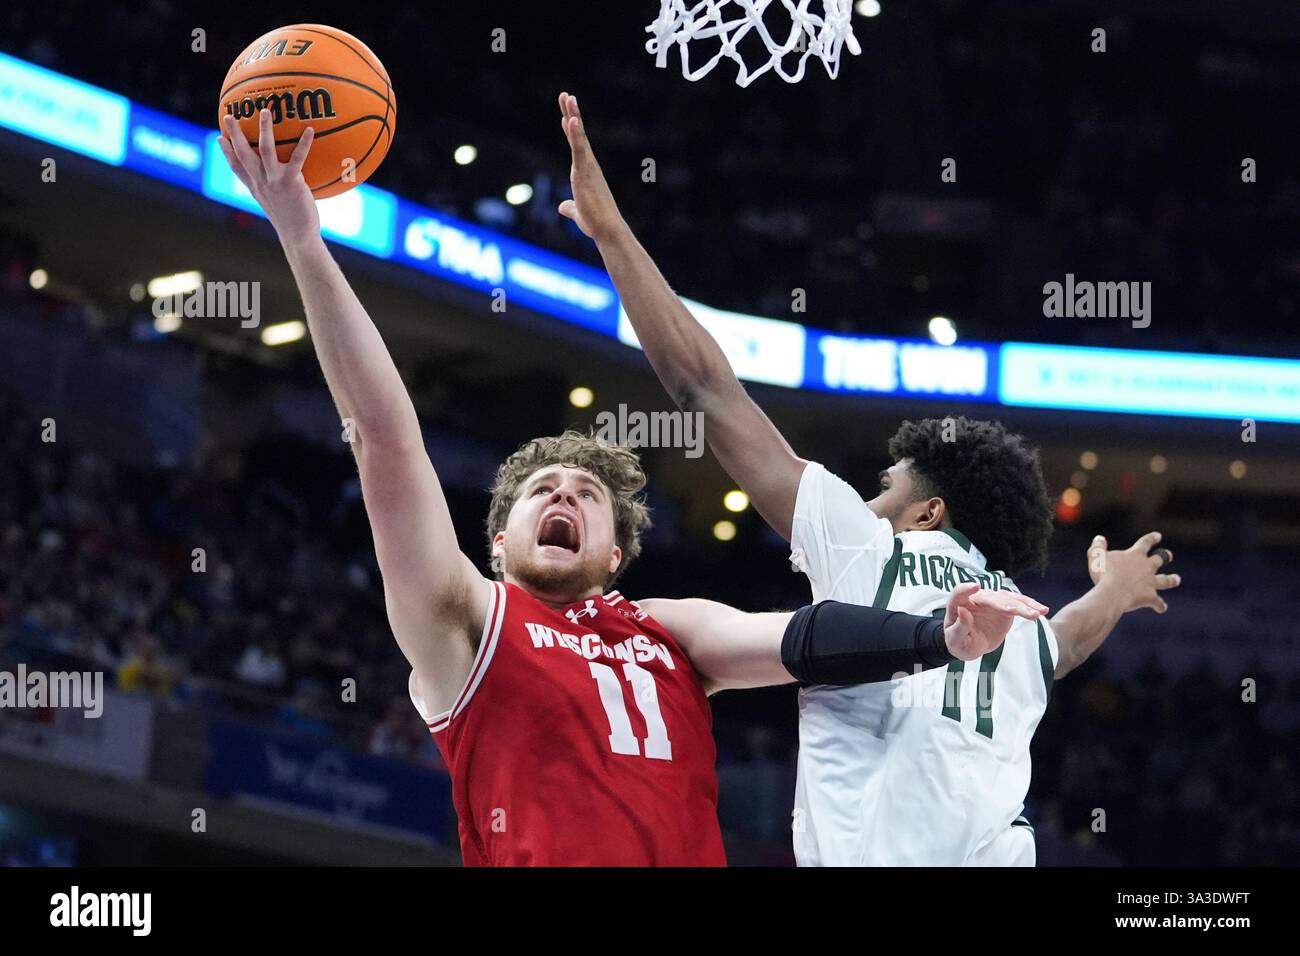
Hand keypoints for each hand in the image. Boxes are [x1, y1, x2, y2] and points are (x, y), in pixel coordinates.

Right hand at [218, 110, 319, 244]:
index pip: (236, 168)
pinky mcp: (291, 183)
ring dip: (264, 130)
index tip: (219, 136)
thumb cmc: (292, 220)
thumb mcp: (278, 204)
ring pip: (265, 150)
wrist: (298, 236)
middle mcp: (261, 182)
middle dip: (235, 134)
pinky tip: (309, 130)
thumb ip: (275, 190)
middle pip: (243, 154)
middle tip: (229, 115)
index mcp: (256, 188)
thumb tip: (284, 180)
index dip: (226, 152)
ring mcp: (274, 182)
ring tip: (265, 111)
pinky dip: (304, 144)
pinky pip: (297, 159)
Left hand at [557, 92, 626, 242]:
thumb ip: (570, 207)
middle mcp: (588, 165)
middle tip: (566, 95)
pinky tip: (570, 119)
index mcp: (586, 171)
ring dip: (573, 115)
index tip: (566, 114)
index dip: (571, 129)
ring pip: (578, 136)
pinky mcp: (583, 172)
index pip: (577, 145)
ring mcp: (587, 166)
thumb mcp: (578, 213)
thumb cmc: (595, 222)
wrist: (607, 229)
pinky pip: (578, 148)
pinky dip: (575, 133)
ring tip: (568, 97)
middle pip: (577, 134)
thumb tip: (563, 207)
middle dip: (571, 113)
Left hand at [944, 583, 1048, 660]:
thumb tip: (964, 611)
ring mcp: (993, 601)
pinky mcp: (1006, 606)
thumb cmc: (958, 641)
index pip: (960, 592)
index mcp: (958, 603)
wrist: (970, 644)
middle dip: (1003, 603)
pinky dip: (1030, 606)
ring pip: (1008, 599)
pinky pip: (1019, 603)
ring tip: (1037, 614)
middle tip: (1014, 611)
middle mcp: (976, 598)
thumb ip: (959, 626)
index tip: (976, 586)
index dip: (966, 589)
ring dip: (1023, 606)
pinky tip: (1042, 610)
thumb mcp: (955, 639)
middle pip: (990, 597)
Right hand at [1087, 531, 1181, 613]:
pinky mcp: (1150, 597)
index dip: (1151, 539)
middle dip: (1164, 556)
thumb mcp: (1096, 556)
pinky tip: (1161, 607)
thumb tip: (1099, 538)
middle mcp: (1147, 567)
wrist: (1112, 593)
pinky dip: (1160, 605)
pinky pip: (1158, 602)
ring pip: (1165, 580)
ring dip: (1171, 579)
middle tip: (1169, 555)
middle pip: (1159, 559)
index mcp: (1135, 554)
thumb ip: (1098, 546)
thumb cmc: (1103, 573)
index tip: (1158, 536)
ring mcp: (1150, 582)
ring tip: (1176, 579)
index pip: (1145, 543)